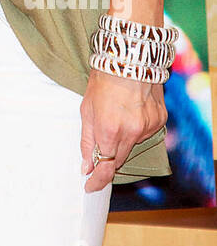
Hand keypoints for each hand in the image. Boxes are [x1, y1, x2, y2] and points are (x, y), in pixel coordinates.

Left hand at [80, 69, 166, 192]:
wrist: (129, 58)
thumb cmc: (103, 80)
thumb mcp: (86, 109)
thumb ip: (87, 141)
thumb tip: (86, 166)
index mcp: (109, 130)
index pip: (105, 167)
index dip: (97, 181)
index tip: (90, 187)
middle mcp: (131, 132)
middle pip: (119, 159)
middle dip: (109, 156)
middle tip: (101, 140)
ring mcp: (148, 127)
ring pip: (132, 145)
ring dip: (123, 137)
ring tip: (117, 112)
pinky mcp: (160, 120)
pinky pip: (146, 132)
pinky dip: (137, 127)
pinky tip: (132, 109)